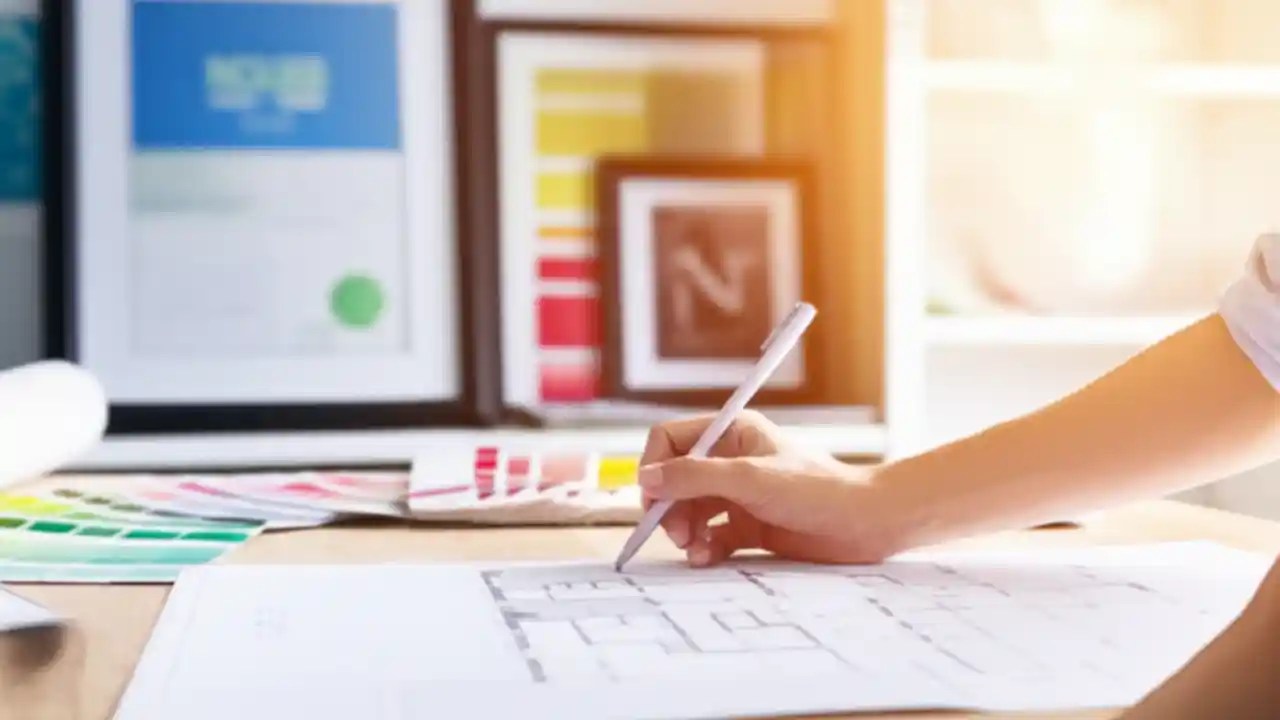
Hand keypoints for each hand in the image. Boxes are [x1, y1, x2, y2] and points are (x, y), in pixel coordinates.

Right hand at [638, 411, 893, 566]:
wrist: (866, 524)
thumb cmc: (817, 489)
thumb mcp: (749, 478)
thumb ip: (694, 476)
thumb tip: (646, 478)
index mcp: (731, 433)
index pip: (671, 440)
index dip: (655, 467)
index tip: (652, 498)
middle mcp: (731, 461)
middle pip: (676, 480)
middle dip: (669, 506)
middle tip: (677, 533)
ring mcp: (740, 495)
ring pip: (690, 511)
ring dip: (684, 530)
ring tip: (694, 548)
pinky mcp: (750, 526)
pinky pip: (711, 536)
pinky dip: (704, 548)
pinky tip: (708, 557)